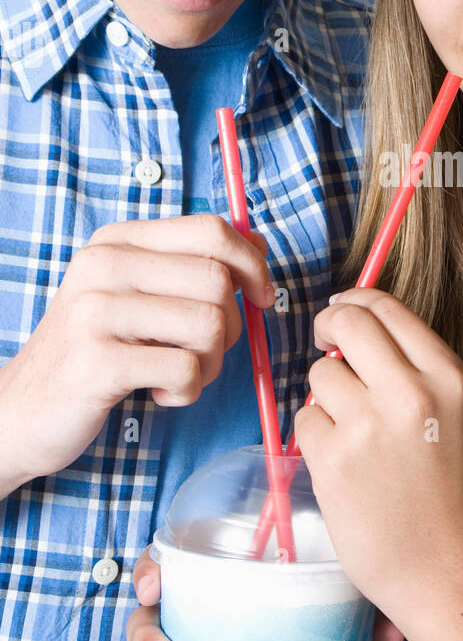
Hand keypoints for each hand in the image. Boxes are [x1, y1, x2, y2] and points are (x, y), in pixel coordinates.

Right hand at [0, 214, 274, 488]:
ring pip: (210, 326)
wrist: (20, 409)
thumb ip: (190, 266)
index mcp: (117, 240)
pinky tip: (158, 394)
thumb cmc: (93, 351)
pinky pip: (186, 371)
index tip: (261, 297)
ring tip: (181, 375)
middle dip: (232, 326)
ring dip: (211, 364)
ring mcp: (96, 311)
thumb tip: (258, 242)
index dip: (252, 263)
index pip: (211, 230)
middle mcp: (103, 265)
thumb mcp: (135, 295)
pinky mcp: (98, 361)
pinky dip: (187, 392)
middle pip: (217, 281)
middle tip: (204, 352)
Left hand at [293, 288, 462, 629]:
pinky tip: (343, 467)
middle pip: (347, 321)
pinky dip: (316, 439)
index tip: (341, 314)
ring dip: (326, 397)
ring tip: (353, 436)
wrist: (446, 570)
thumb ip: (412, 371)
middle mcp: (412, 391)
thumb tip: (352, 328)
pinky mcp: (334, 458)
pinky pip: (305, 420)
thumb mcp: (452, 415)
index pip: (387, 307)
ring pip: (321, 374)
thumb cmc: (448, 495)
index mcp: (449, 376)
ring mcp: (370, 424)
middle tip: (325, 344)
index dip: (354, 302)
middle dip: (328, 327)